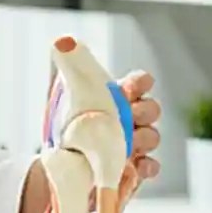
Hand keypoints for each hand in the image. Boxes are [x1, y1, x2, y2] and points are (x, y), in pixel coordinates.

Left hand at [18, 70, 162, 212]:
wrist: (58, 162)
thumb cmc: (65, 125)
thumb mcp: (63, 95)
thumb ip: (68, 69)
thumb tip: (63, 42)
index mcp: (118, 96)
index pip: (140, 82)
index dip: (140, 82)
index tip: (129, 88)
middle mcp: (131, 118)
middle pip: (151, 109)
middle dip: (145, 111)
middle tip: (130, 117)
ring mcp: (135, 144)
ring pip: (153, 136)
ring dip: (145, 138)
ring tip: (128, 143)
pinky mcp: (133, 170)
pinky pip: (150, 166)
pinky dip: (146, 166)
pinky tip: (133, 166)